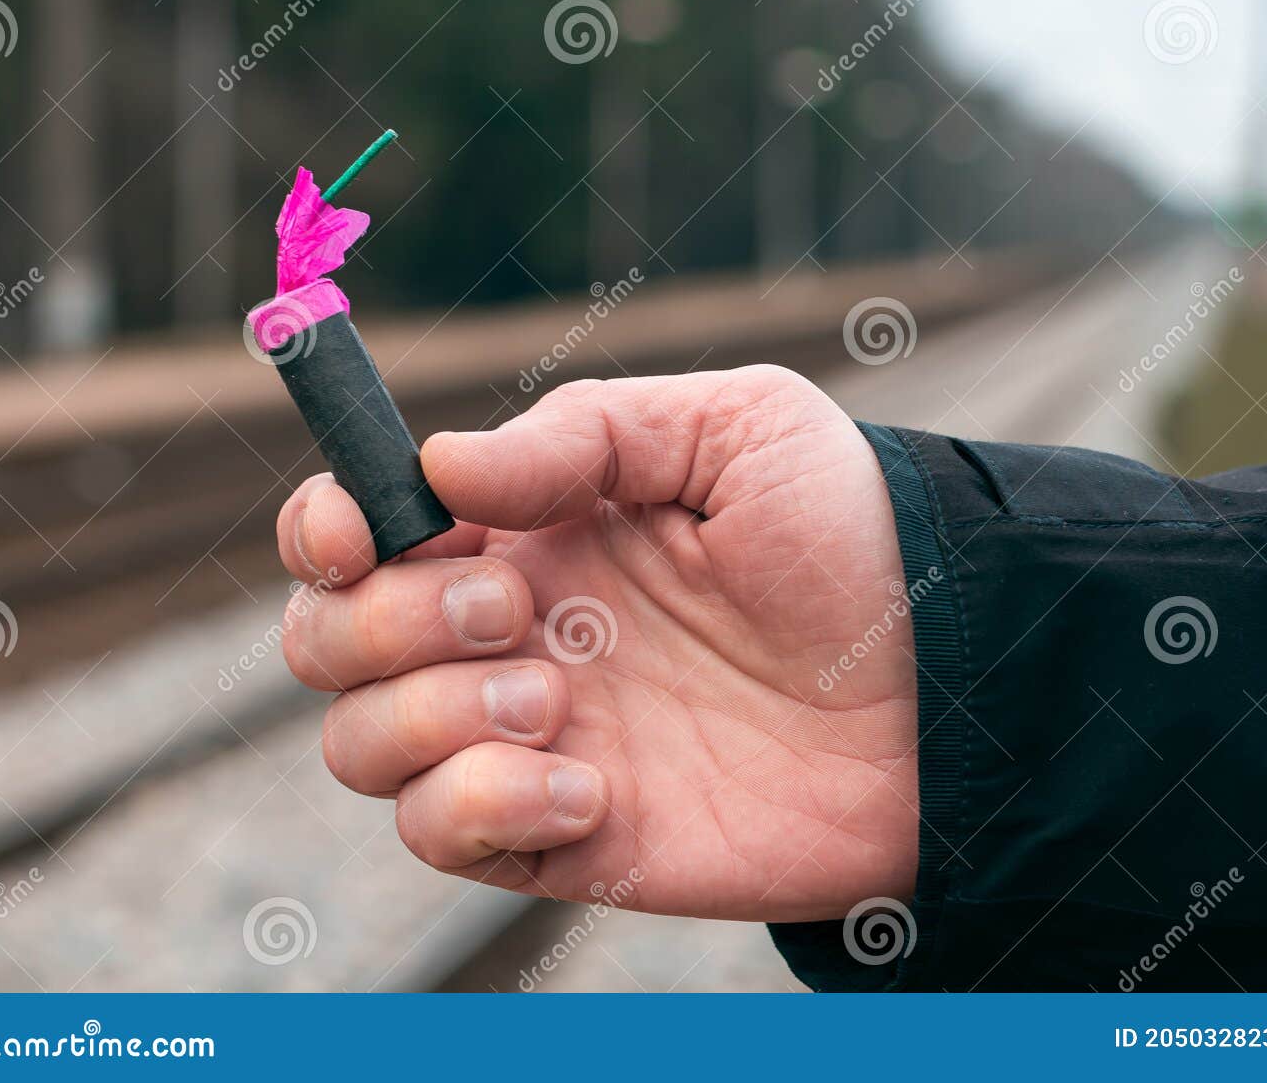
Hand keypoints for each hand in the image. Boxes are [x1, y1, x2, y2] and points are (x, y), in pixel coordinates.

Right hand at [276, 365, 916, 920]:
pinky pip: (441, 837)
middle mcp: (509, 633)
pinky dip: (480, 809)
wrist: (941, 690)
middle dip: (387, 622)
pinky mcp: (564, 836)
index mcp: (531, 530)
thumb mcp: (736, 429)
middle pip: (328, 643)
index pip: (358, 530)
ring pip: (361, 746)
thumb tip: (438, 470)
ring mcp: (528, 738)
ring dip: (431, 717)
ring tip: (560, 699)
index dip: (324, 527)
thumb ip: (583, 432)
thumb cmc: (851, 540)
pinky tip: (587, 786)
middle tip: (523, 611)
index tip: (360, 533)